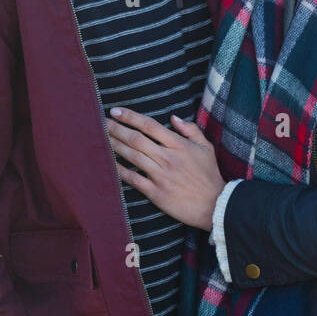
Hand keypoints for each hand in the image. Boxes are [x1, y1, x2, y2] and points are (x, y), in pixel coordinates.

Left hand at [105, 107, 225, 228]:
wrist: (215, 205)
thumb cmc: (210, 175)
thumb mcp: (206, 148)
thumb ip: (191, 130)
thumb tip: (173, 117)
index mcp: (179, 145)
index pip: (150, 126)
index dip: (130, 117)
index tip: (116, 111)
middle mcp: (168, 158)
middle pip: (136, 139)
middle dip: (117, 129)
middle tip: (101, 122)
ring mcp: (161, 175)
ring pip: (132, 156)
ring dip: (115, 145)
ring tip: (102, 138)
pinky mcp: (156, 192)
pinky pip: (133, 179)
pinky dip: (120, 170)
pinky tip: (109, 163)